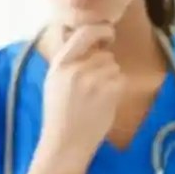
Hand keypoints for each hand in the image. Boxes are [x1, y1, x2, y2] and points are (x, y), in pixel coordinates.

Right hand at [39, 24, 122, 162]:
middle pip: (104, 55)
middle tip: (95, 86)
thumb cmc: (59, 115)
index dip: (99, 30)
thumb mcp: (54, 82)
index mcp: (59, 64)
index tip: (108, 34)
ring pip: (114, 67)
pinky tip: (104, 103)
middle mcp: (74, 68)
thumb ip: (67, 62)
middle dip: (104, 67)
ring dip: (111, 80)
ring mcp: (92, 80)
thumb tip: (85, 41)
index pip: (83, 34)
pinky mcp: (107, 91)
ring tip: (96, 98)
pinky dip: (116, 91)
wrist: (65, 143)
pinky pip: (121, 80)